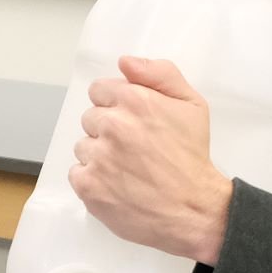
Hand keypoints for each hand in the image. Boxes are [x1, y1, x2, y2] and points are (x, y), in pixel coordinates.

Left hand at [68, 56, 235, 265]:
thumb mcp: (192, 105)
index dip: (115, 105)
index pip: (99, 90)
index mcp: (135, 100)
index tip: (133, 121)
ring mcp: (98, 156)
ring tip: (128, 169)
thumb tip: (125, 62)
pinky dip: (93, 179)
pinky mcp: (89, 186)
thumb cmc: (192, 158)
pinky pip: (77, 172)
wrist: (195, 210)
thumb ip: (160, 74)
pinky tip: (117, 184)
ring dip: (99, 155)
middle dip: (108, 129)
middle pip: (90, 117)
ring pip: (83, 145)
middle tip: (134, 148)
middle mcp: (113, 125)